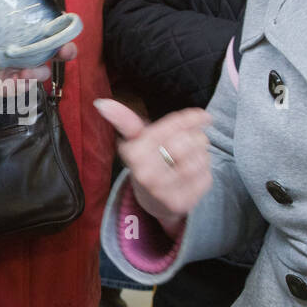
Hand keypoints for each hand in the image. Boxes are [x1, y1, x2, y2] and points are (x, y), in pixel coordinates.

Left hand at [0, 0, 77, 85]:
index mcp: (28, 33)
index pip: (51, 26)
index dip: (61, 23)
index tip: (63, 17)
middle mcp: (32, 51)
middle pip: (59, 51)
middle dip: (67, 50)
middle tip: (66, 50)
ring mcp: (27, 69)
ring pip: (44, 72)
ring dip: (38, 72)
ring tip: (24, 72)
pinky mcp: (17, 85)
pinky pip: (25, 87)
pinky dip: (21, 85)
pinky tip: (11, 80)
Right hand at [93, 98, 212, 236]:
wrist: (152, 200)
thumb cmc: (147, 161)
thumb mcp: (135, 139)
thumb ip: (123, 120)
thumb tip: (101, 102)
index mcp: (134, 154)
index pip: (171, 126)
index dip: (190, 118)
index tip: (203, 115)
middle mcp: (146, 175)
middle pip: (188, 142)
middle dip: (195, 138)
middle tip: (191, 141)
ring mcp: (163, 192)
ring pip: (200, 159)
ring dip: (201, 154)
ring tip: (191, 156)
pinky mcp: (181, 203)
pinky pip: (205, 176)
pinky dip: (205, 171)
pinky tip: (194, 172)